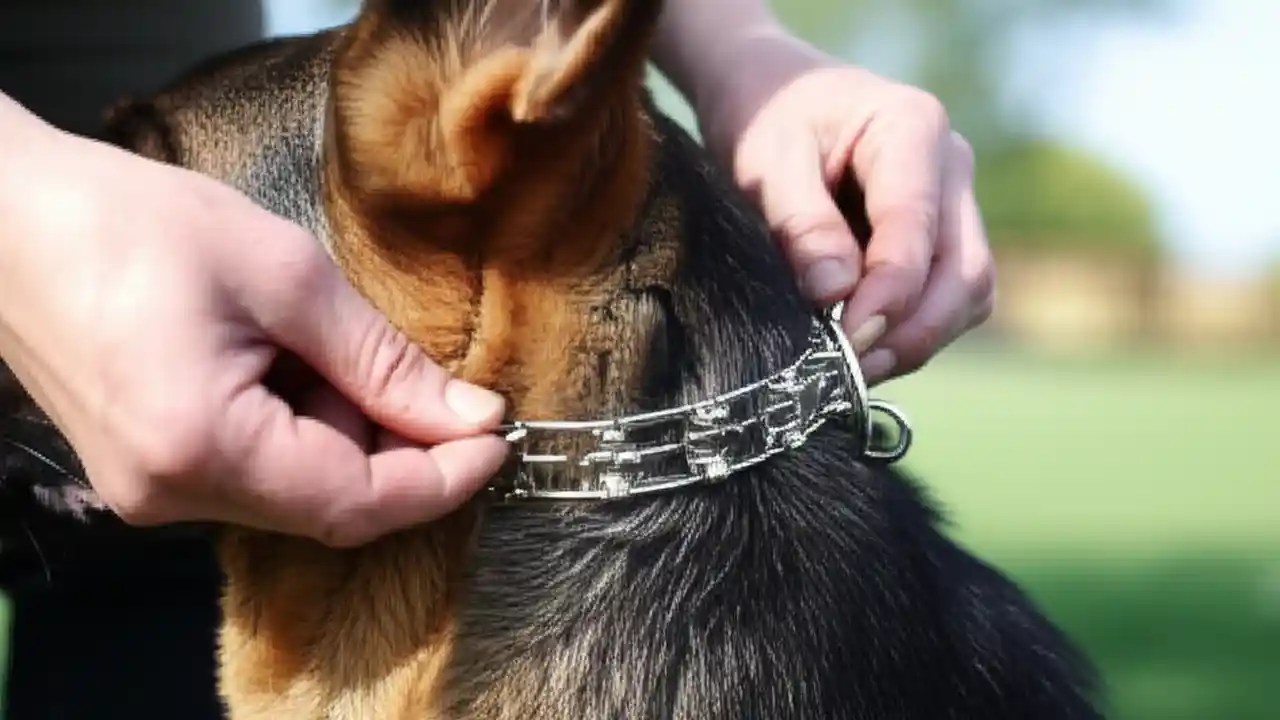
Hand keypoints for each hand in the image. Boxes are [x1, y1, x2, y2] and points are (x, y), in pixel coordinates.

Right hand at [0, 100, 507, 547]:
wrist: (5, 215)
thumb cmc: (128, 223)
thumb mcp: (284, 275)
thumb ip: (383, 361)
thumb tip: (467, 416)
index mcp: (201, 448)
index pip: (358, 503)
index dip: (443, 478)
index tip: (500, 437)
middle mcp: (171, 494)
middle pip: (331, 501)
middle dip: (396, 440)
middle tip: (418, 365)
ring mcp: (153, 490)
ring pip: (298, 484)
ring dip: (344, 422)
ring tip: (317, 334)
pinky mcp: (149, 469)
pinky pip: (257, 467)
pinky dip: (301, 420)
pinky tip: (288, 354)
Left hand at [691, 32, 995, 384]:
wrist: (772, 94)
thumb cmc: (767, 119)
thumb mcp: (766, 162)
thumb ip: (802, 224)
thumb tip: (836, 294)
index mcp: (912, 128)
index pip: (917, 227)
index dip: (889, 294)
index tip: (847, 340)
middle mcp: (951, 165)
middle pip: (966, 271)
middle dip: (914, 331)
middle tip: (851, 371)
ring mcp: (953, 204)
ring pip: (967, 294)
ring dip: (917, 340)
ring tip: (853, 368)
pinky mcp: (941, 238)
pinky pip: (947, 298)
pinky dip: (912, 332)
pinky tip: (863, 348)